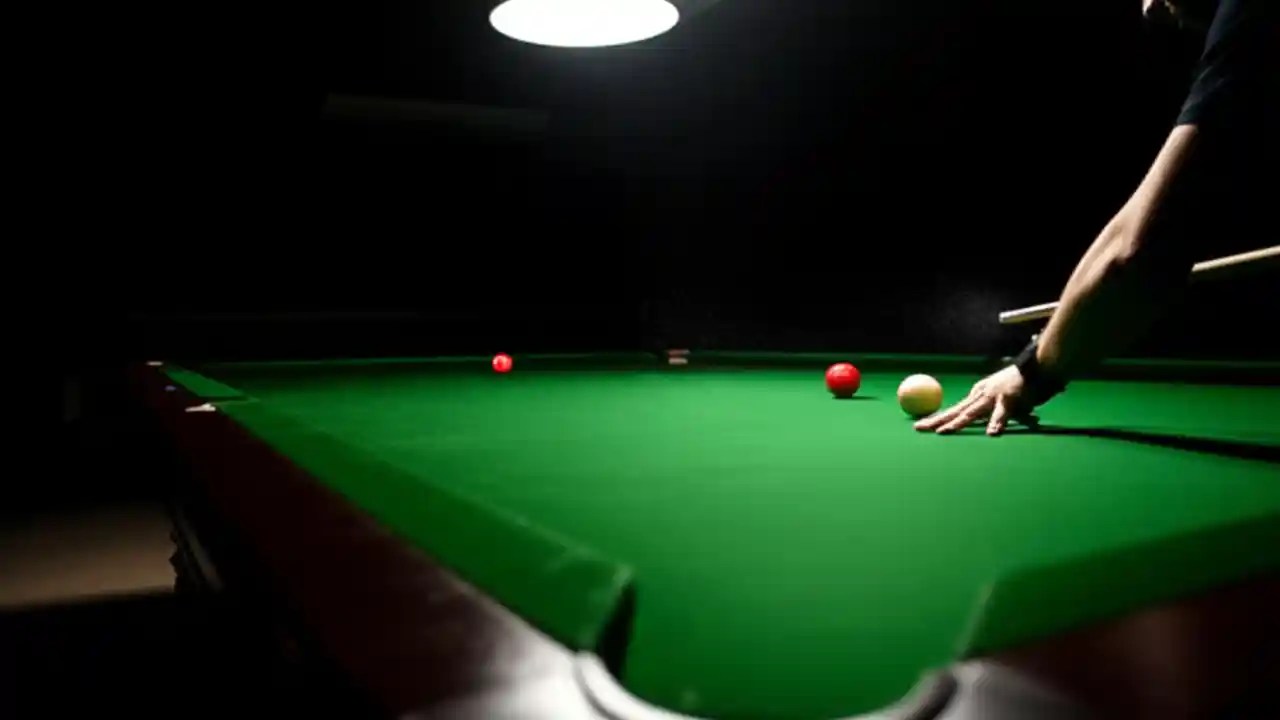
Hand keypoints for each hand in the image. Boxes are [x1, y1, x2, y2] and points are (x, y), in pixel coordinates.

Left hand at [913, 365, 1036, 435]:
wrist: (1039, 367)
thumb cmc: (1024, 386)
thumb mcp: (1004, 400)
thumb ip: (997, 414)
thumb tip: (992, 430)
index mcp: (977, 394)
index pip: (954, 408)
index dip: (937, 417)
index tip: (921, 425)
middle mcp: (981, 394)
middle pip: (955, 410)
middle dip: (935, 420)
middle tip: (918, 428)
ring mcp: (993, 396)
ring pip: (971, 412)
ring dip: (957, 423)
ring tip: (942, 433)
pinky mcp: (1009, 399)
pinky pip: (1001, 413)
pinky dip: (996, 423)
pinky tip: (991, 434)